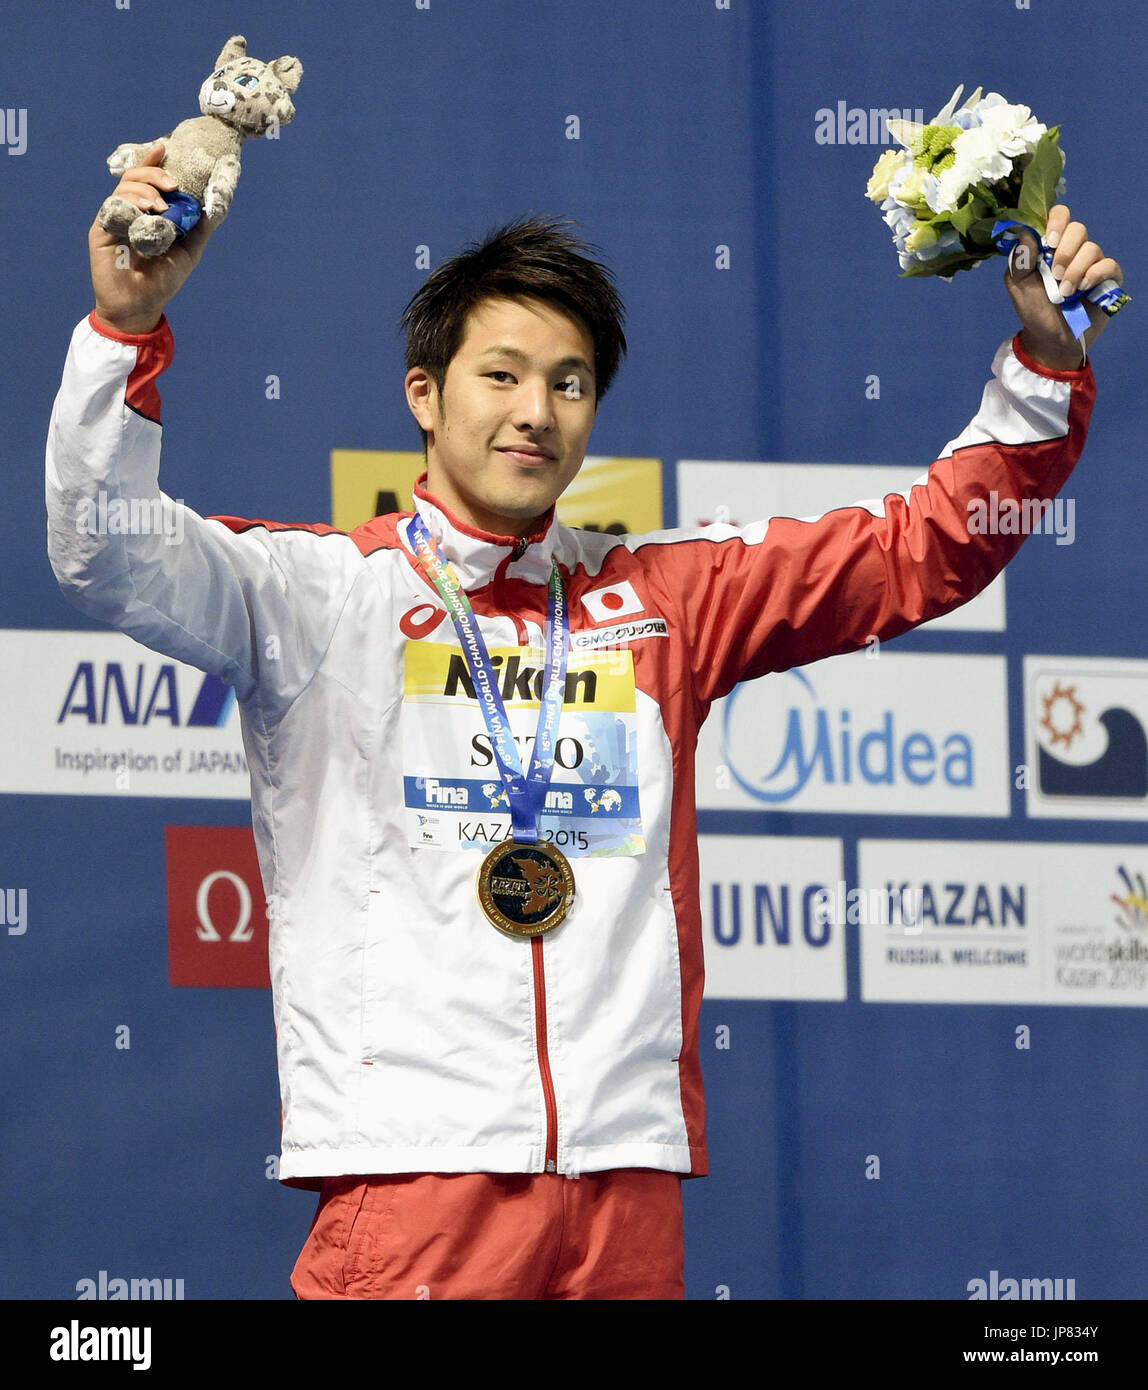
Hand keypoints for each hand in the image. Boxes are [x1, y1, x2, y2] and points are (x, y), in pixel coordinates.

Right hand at [90, 141, 214, 334]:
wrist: (140, 305)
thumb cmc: (163, 281)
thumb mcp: (189, 251)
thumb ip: (200, 228)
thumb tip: (217, 203)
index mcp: (147, 212)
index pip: (148, 180)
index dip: (153, 162)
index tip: (164, 147)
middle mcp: (129, 211)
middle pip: (135, 177)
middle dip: (154, 173)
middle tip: (172, 185)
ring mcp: (114, 219)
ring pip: (124, 188)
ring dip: (145, 190)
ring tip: (161, 207)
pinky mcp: (101, 229)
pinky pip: (113, 206)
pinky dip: (130, 203)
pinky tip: (145, 211)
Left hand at [1005, 205, 1122, 369]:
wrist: (1050, 338)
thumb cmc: (1034, 310)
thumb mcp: (1018, 286)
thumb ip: (1020, 261)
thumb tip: (1026, 233)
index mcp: (1050, 246)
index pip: (1059, 216)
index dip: (1057, 221)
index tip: (1050, 240)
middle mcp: (1073, 250)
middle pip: (1078, 228)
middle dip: (1066, 250)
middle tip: (1055, 273)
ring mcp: (1092, 263)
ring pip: (1092, 248)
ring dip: (1076, 270)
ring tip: (1065, 292)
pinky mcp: (1107, 278)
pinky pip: (1108, 265)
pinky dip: (1095, 275)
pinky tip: (1084, 289)